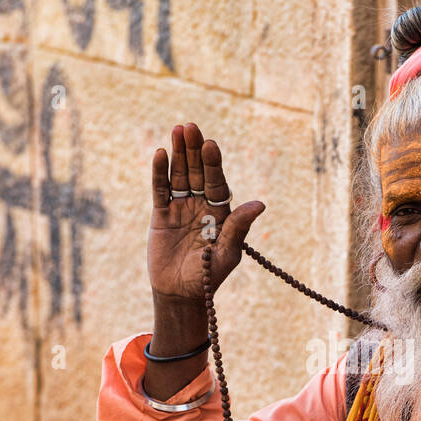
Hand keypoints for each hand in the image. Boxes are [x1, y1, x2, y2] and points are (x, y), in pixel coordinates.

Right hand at [148, 123, 264, 302]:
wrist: (180, 294)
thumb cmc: (208, 276)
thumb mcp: (226, 252)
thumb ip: (239, 227)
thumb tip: (260, 204)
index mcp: (221, 212)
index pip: (217, 182)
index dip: (214, 164)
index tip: (210, 145)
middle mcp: (202, 205)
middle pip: (198, 172)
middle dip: (195, 150)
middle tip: (191, 127)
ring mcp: (181, 207)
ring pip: (180, 175)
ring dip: (178, 153)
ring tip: (177, 130)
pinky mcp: (162, 214)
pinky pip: (161, 189)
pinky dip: (159, 172)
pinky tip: (160, 153)